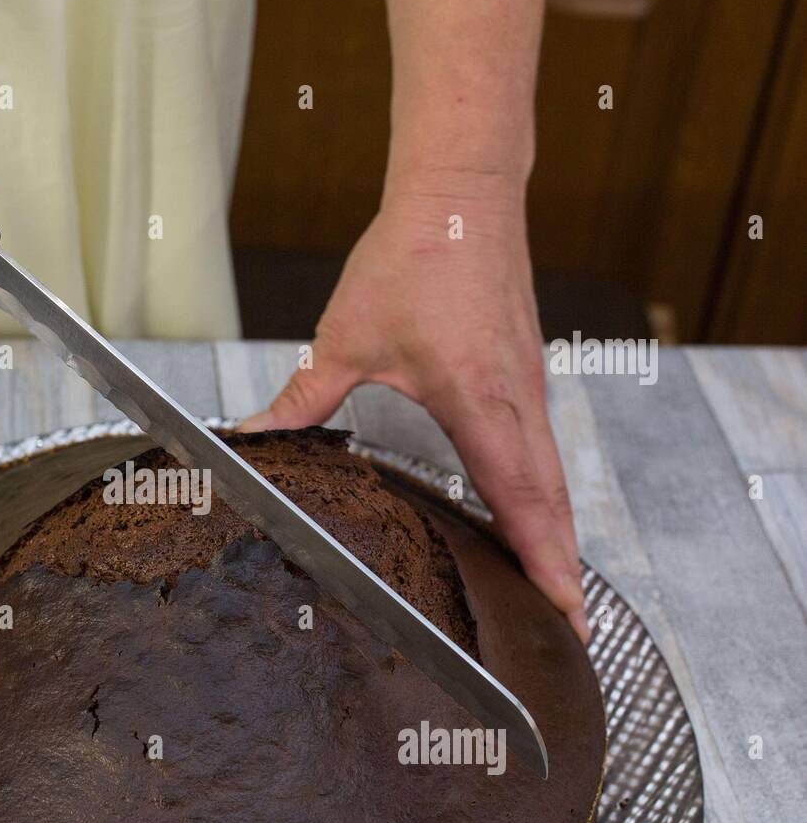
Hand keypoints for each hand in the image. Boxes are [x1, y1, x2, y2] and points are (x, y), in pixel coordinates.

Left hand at [241, 174, 588, 642]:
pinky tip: (527, 513)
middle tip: (570, 629)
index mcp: (479, 401)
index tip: (563, 611)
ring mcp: (528, 388)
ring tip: (554, 588)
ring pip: (551, 477)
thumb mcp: (344, 338)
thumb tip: (252, 437)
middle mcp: (516, 402)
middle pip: (550, 503)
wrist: (462, 193)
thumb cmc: (416, 255)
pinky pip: (541, 448)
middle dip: (562, 568)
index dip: (542, 561)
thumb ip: (301, 400)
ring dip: (554, 533)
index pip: (520, 500)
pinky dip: (543, 492)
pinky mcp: (524, 374)